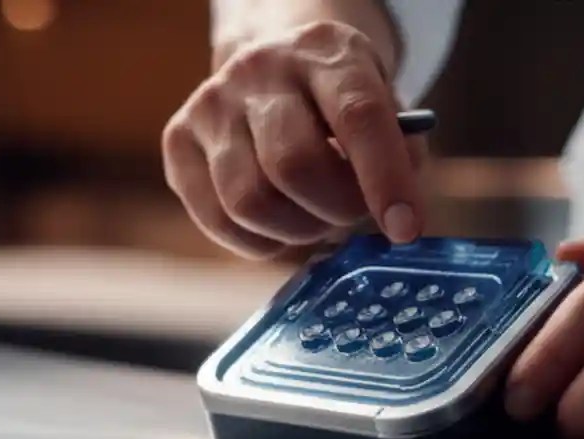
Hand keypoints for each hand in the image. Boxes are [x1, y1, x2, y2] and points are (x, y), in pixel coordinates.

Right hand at [162, 20, 426, 258]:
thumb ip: (399, 156)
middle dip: (335, 211)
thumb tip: (396, 223)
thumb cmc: (337, 101)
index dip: (385, 179)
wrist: (272, 68)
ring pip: (249, 202)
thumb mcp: (385, 106)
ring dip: (296, 231)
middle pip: (293, 165)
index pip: (358, 116)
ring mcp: (210, 103)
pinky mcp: (178, 140)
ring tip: (316, 219)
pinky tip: (280, 225)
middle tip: (352, 216)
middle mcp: (258, 69)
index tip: (406, 229)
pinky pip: (218, 221)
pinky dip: (259, 242)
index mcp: (323, 50)